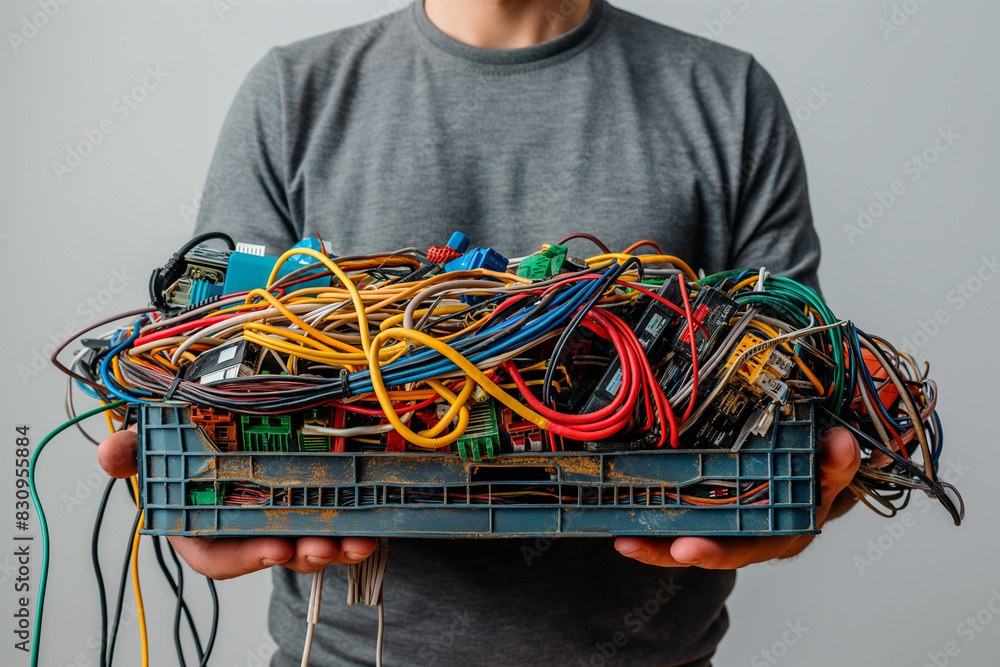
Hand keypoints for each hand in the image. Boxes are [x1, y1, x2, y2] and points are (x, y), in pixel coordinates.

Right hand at [98, 428, 376, 579]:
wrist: (236, 415)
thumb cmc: (195, 435)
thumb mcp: (162, 440)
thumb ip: (135, 450)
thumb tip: (107, 454)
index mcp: (202, 521)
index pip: (214, 555)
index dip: (243, 559)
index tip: (273, 550)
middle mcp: (242, 528)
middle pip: (269, 554)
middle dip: (299, 556)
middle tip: (323, 548)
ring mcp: (279, 521)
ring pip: (306, 545)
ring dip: (332, 547)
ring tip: (356, 542)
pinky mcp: (310, 508)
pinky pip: (331, 526)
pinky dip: (352, 529)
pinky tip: (372, 530)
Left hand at [614, 427, 860, 568]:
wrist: (817, 481)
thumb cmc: (820, 483)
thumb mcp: (832, 475)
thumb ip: (834, 463)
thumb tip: (841, 442)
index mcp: (779, 534)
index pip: (745, 548)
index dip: (715, 550)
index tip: (685, 549)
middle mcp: (750, 537)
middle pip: (704, 550)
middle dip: (668, 550)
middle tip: (633, 545)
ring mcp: (729, 526)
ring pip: (688, 539)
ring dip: (654, 541)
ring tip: (622, 539)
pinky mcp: (713, 512)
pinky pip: (683, 521)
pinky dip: (657, 522)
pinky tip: (626, 520)